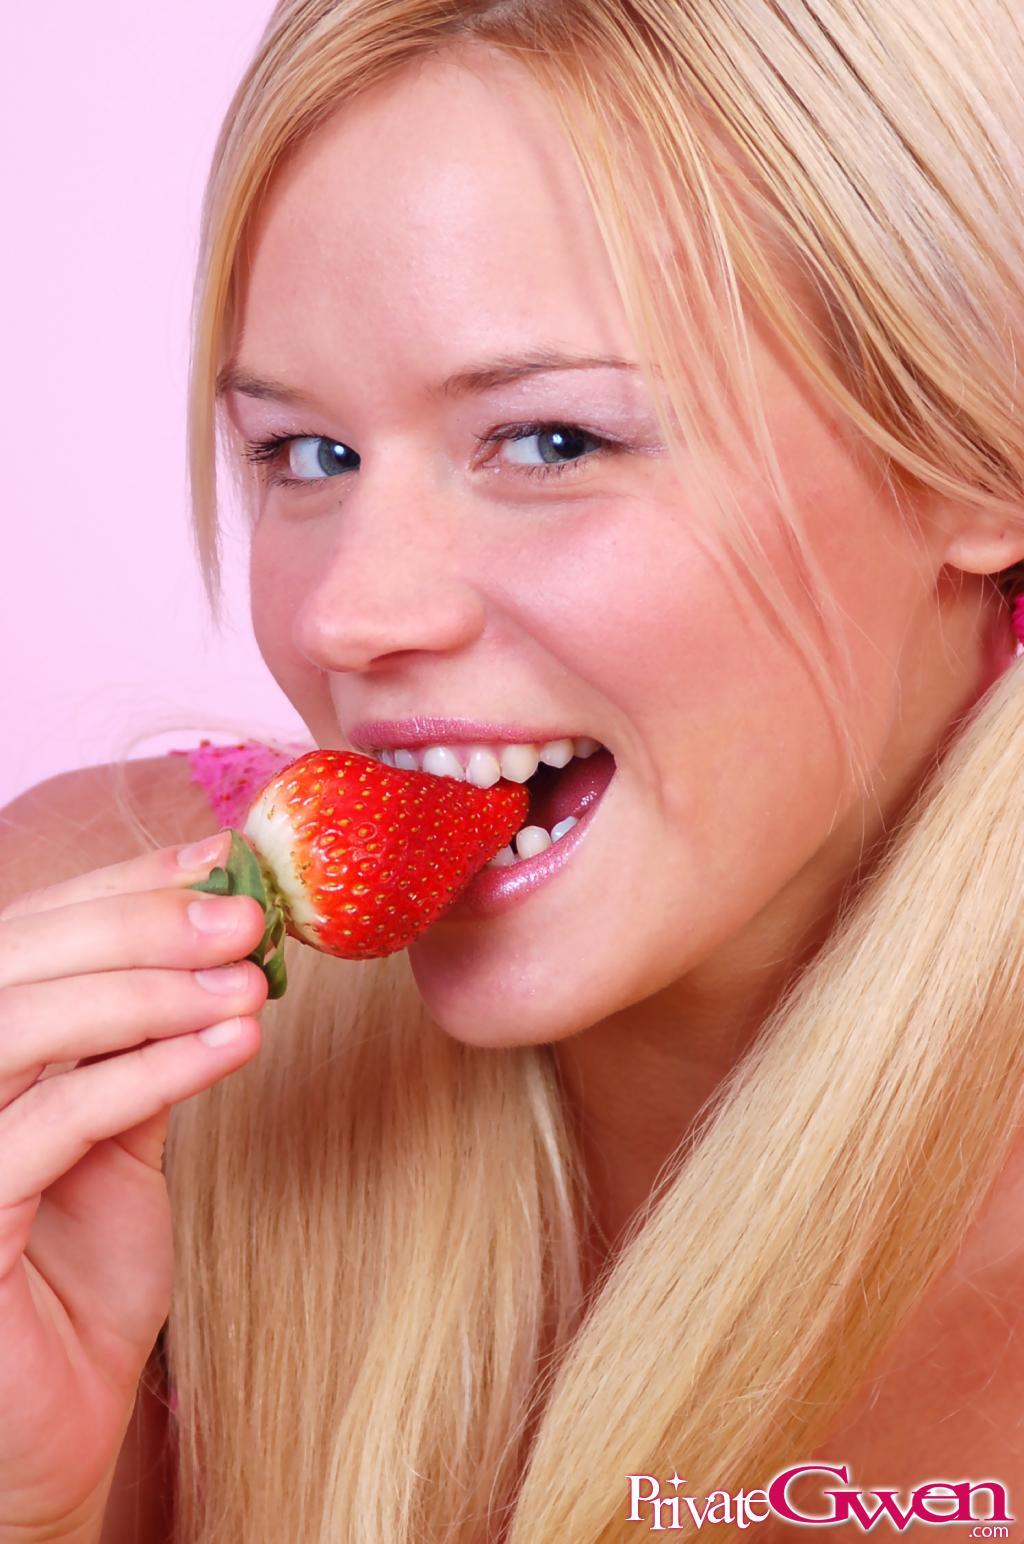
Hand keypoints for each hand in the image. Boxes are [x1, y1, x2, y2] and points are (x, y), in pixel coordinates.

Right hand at [0, 834, 266, 1536]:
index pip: (29, 935)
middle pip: (17, 960)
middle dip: (137, 921)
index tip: (216, 854)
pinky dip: (150, 1070)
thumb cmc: (78, 1283)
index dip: (120, 885)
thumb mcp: (116, 1141)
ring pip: (23, 1025)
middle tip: (244, 911)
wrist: (51, 1431)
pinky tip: (231, 1046)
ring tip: (250, 977)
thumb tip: (214, 943)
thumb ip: (137, 1047)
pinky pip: (54, 1121)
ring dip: (149, 989)